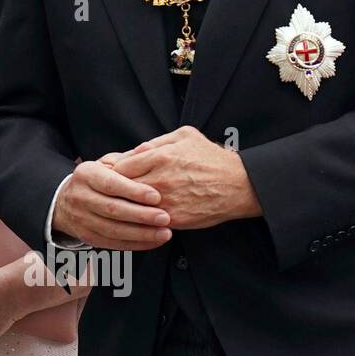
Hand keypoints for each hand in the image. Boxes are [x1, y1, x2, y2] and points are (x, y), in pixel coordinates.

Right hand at [53, 159, 172, 250]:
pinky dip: (135, 244)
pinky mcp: (87, 237)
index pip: (110, 184)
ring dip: (141, 233)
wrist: (65, 202)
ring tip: (165, 233)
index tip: (157, 196)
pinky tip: (154, 241)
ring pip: (113, 229)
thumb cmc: (96, 180)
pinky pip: (113, 243)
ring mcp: (81, 219)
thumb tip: (147, 149)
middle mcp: (80, 197)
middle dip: (141, 215)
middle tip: (165, 217)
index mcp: (86, 175)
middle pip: (112, 209)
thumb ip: (127, 159)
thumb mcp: (106, 164)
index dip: (133, 191)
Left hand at [111, 126, 262, 228]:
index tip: (114, 174)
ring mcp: (166, 201)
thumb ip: (156, 141)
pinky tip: (144, 212)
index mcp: (160, 157)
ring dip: (127, 204)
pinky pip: (148, 219)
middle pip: (121, 187)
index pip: (120, 167)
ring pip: (132, 205)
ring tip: (127, 201)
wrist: (240, 185)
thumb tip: (136, 150)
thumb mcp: (185, 136)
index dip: (114, 171)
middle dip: (116, 188)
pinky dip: (143, 217)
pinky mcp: (174, 218)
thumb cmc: (213, 159)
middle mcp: (160, 180)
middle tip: (115, 189)